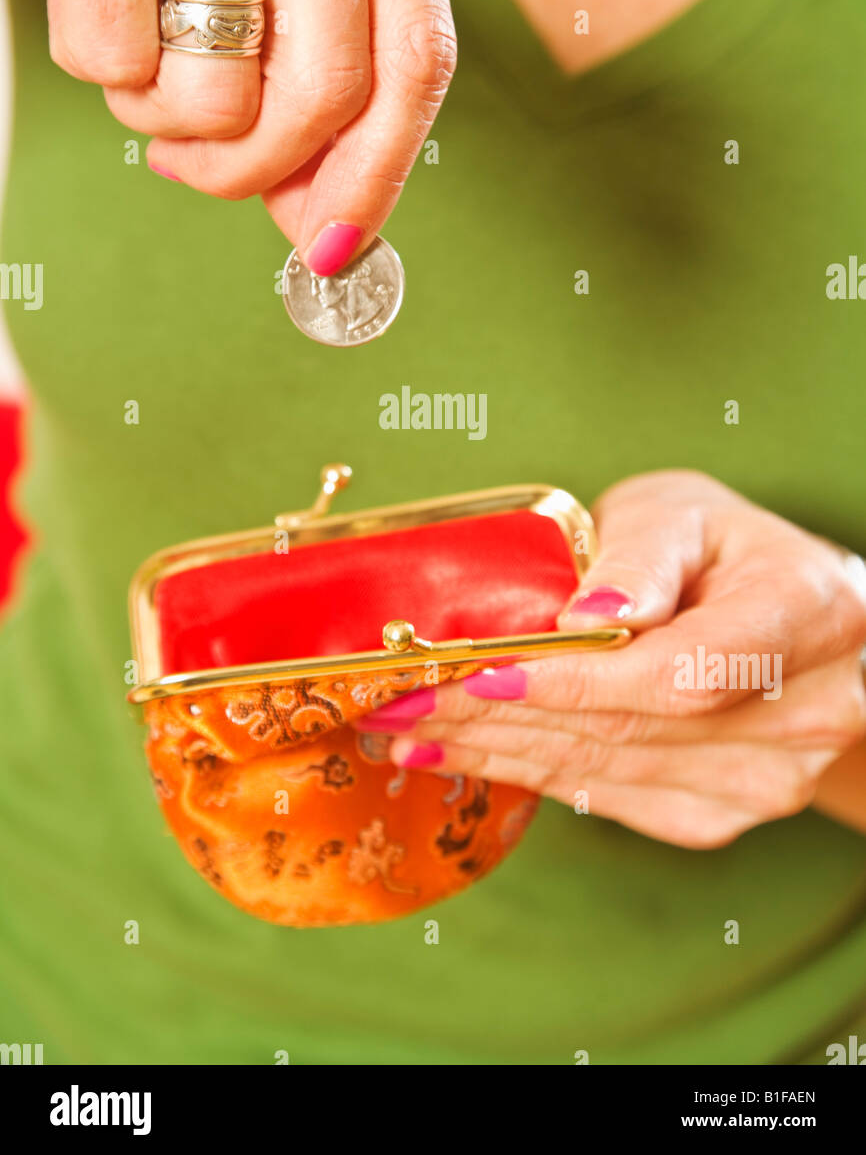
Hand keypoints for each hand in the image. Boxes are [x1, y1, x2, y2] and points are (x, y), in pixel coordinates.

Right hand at [0, 0, 454, 269]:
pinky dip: (94, 64)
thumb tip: (330, 230)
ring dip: (162, 113)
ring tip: (134, 40)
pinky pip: (120, 59)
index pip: (420, 52)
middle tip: (199, 170)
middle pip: (332, 89)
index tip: (332, 244)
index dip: (378, 172)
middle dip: (259, 169)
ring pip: (223, 93)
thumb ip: (315, 77)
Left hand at [357, 471, 865, 847]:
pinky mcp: (716, 814)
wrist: (787, 624)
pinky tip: (460, 755)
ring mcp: (764, 780)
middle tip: (395, 697)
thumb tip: (591, 612)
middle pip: (625, 729)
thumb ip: (642, 554)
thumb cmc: (725, 552)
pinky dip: (525, 774)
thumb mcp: (684, 513)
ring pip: (604, 773)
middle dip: (493, 714)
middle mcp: (798, 712)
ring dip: (492, 751)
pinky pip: (606, 798)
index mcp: (798, 615)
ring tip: (403, 728)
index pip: (679, 672)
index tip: (480, 672)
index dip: (574, 682)